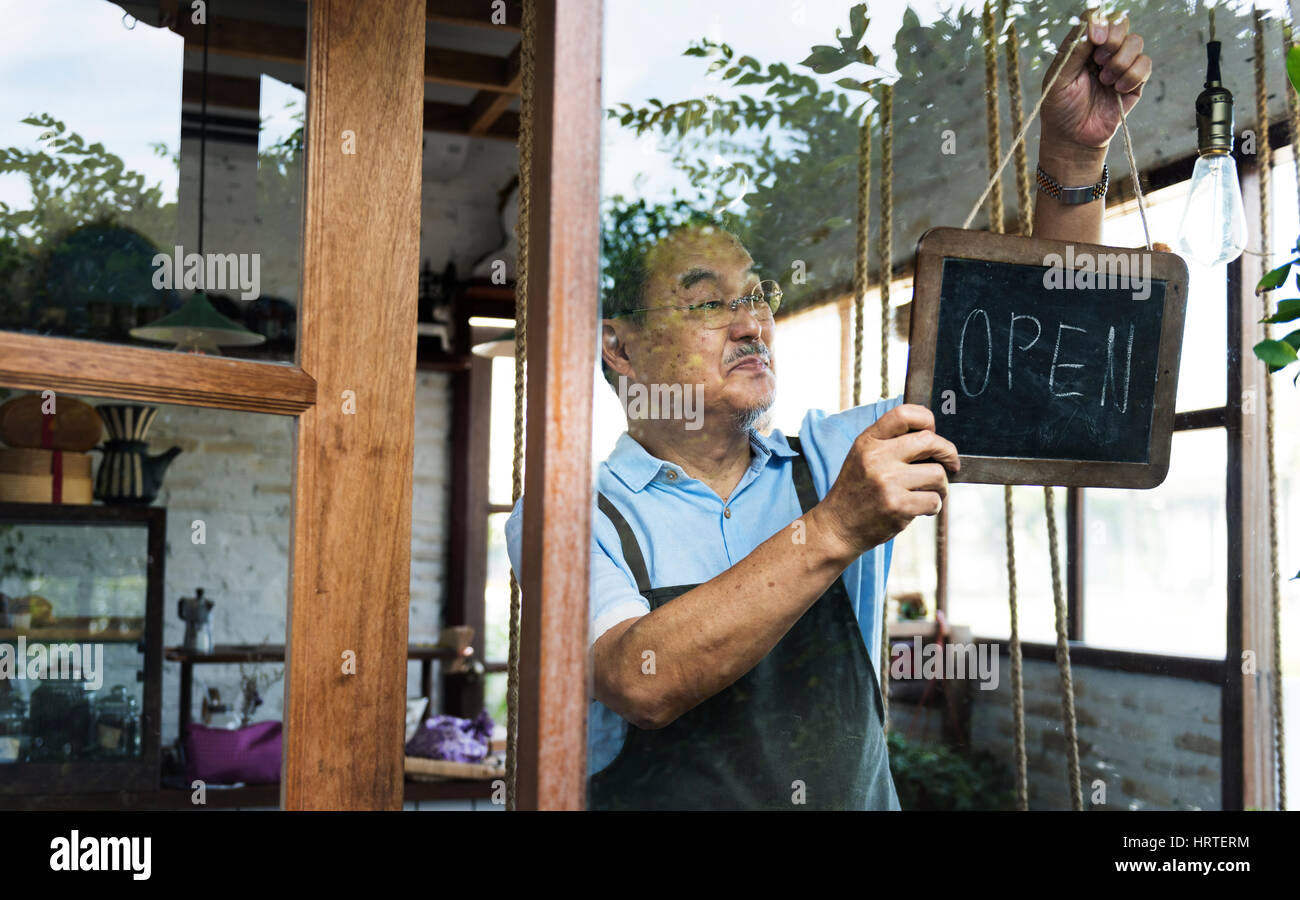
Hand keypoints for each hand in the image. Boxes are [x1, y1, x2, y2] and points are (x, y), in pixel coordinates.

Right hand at [814, 404, 959, 558]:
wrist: (838, 526)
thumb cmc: (856, 490)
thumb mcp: (862, 456)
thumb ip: (890, 442)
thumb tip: (932, 435)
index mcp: (868, 441)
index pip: (904, 414)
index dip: (926, 419)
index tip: (932, 432)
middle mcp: (877, 458)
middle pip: (929, 441)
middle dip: (948, 452)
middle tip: (951, 463)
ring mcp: (887, 482)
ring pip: (937, 474)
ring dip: (941, 486)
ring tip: (930, 492)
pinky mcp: (897, 506)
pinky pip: (934, 500)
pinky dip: (933, 506)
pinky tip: (920, 508)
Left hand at [1040, 11, 1152, 154]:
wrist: (1074, 138)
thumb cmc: (1061, 109)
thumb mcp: (1058, 79)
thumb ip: (1073, 52)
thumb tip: (1092, 29)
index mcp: (1082, 46)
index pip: (1096, 17)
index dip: (1099, 21)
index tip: (1095, 40)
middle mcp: (1103, 50)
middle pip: (1120, 21)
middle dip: (1113, 39)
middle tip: (1099, 61)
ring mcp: (1120, 64)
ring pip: (1135, 41)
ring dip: (1120, 61)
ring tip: (1105, 81)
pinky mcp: (1135, 81)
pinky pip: (1145, 64)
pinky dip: (1132, 75)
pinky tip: (1118, 89)